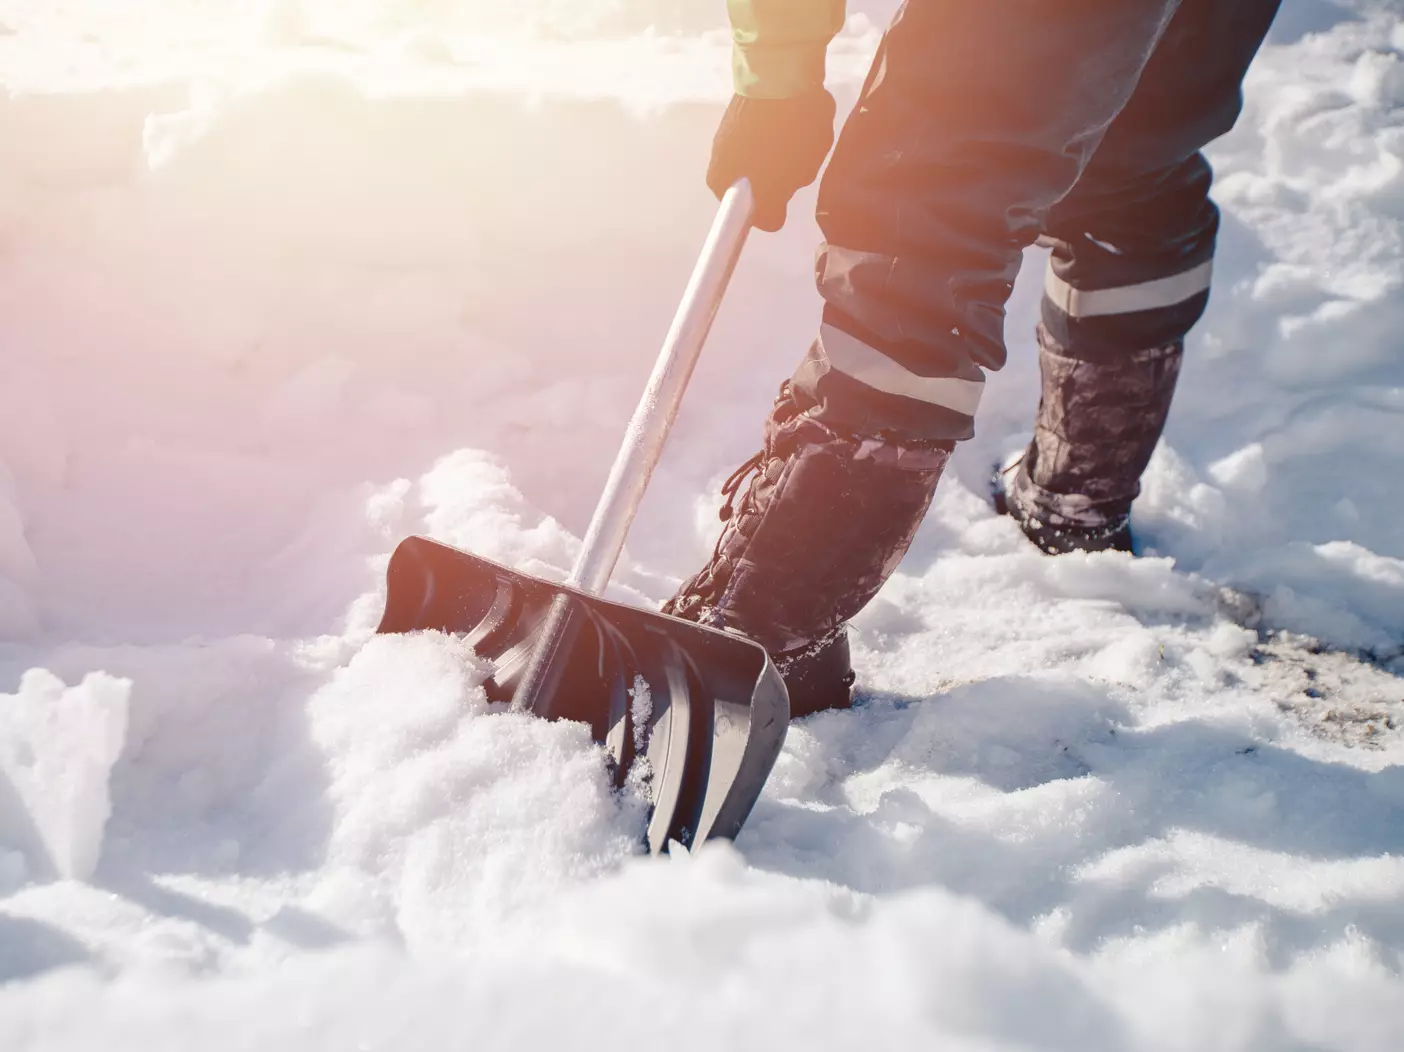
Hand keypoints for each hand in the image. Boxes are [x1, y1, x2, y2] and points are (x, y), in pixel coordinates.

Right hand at [707, 90, 836, 231]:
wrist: (780, 70)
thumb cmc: (776, 135)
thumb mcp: (776, 184)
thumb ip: (770, 212)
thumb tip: (770, 223)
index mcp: (721, 178)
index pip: (748, 210)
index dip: (771, 203)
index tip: (784, 188)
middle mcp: (724, 157)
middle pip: (767, 183)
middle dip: (790, 173)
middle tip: (800, 158)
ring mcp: (740, 132)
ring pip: (780, 156)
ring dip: (800, 150)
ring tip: (808, 132)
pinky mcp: (760, 110)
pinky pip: (785, 130)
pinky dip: (800, 128)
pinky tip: (807, 115)